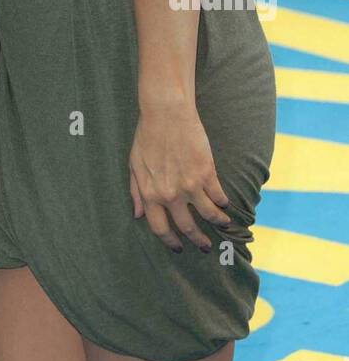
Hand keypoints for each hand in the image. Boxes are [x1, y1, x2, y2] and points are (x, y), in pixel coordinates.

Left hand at [129, 101, 231, 250]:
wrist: (166, 113)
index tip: (178, 247)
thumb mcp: (134, 165)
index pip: (160, 228)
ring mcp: (190, 185)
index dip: (170, 241)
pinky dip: (223, 203)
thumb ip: (136, 192)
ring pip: (208, 215)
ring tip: (223, 225)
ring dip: (217, 223)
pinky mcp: (207, 173)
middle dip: (198, 240)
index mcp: (150, 194)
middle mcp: (170, 194)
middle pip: (187, 227)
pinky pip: (218, 196)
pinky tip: (225, 204)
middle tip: (204, 245)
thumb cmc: (147, 136)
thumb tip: (138, 215)